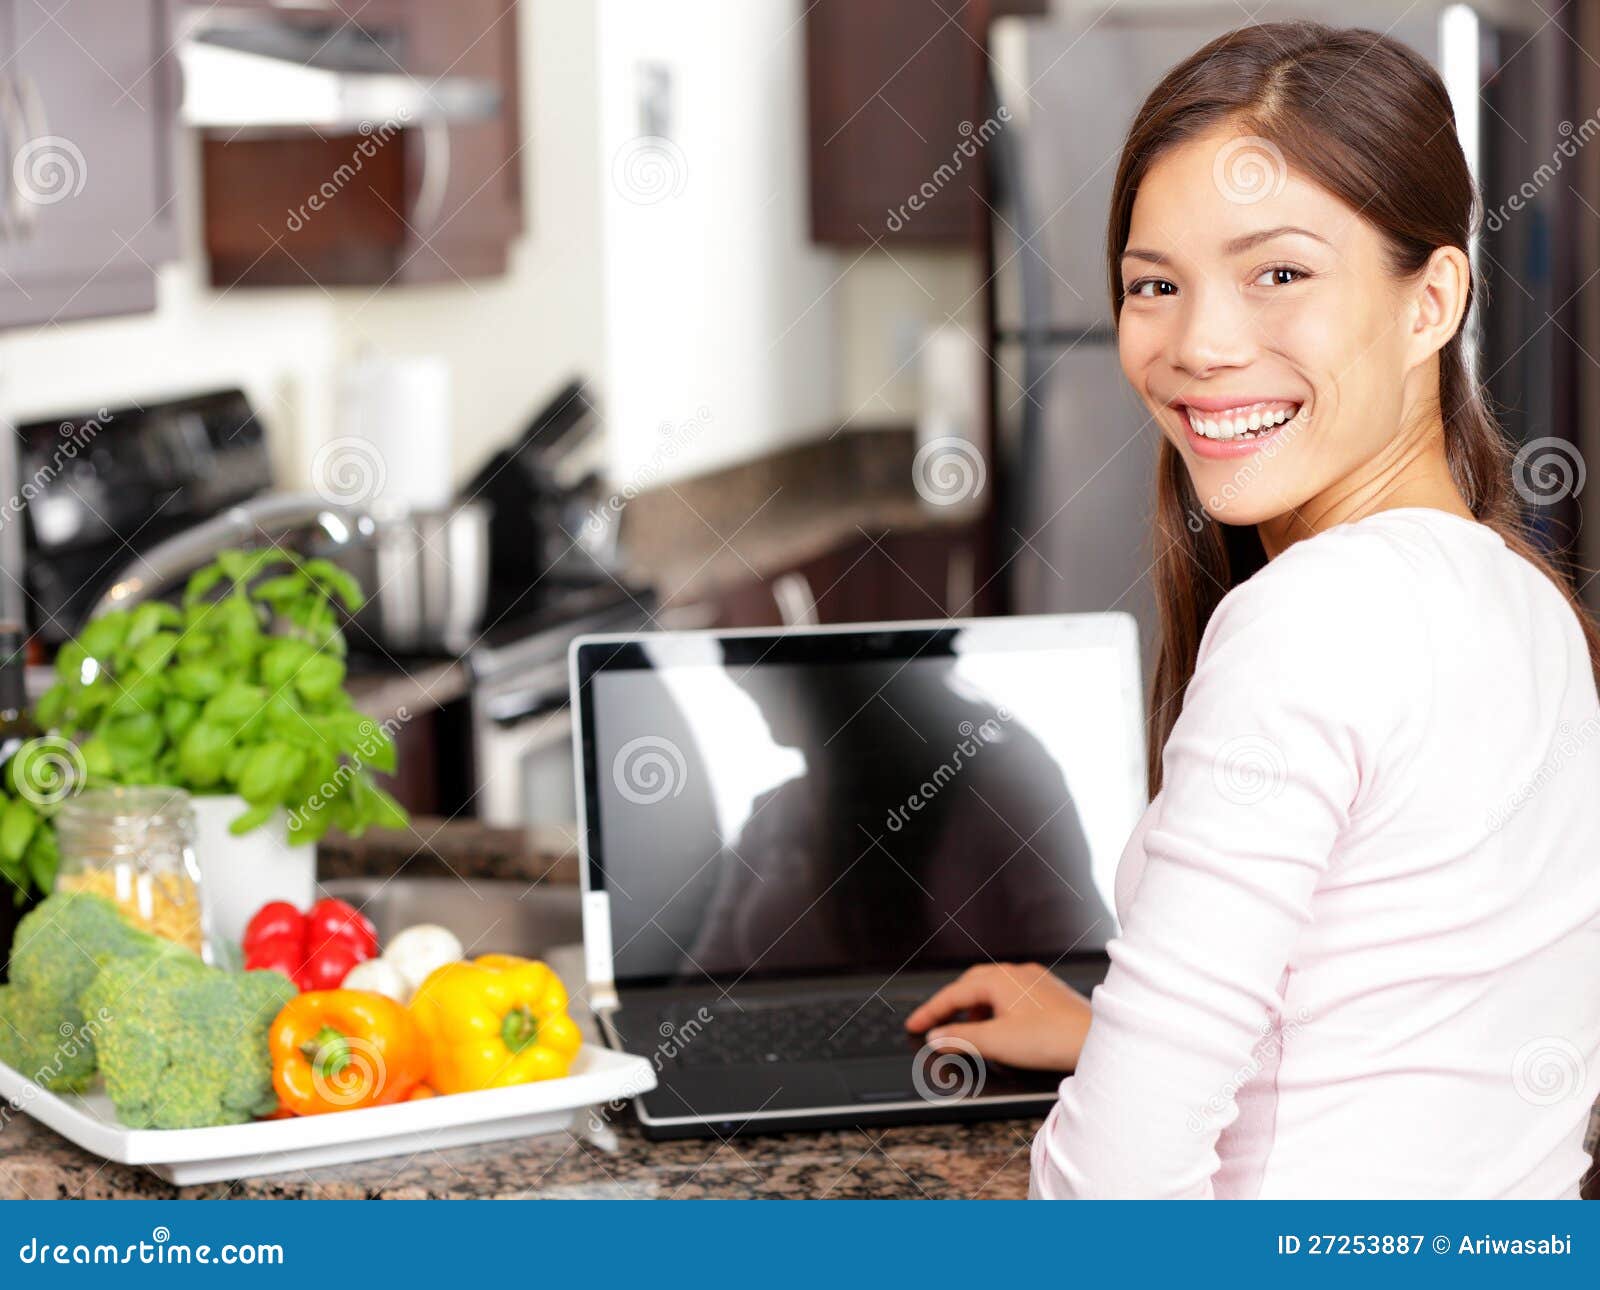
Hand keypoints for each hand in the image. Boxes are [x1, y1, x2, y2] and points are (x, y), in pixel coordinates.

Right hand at [904, 962, 1091, 1071]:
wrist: (1096, 1040)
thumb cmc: (1053, 1038)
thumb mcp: (997, 1042)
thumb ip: (961, 1038)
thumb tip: (936, 1036)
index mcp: (998, 979)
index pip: (953, 994)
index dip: (930, 1011)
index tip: (914, 1025)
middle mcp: (1015, 973)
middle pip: (970, 985)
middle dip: (950, 1005)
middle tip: (934, 1025)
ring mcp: (1034, 981)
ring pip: (992, 989)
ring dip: (973, 1009)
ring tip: (966, 1031)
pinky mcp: (1048, 993)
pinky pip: (1011, 995)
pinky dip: (995, 1009)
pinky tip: (999, 1027)